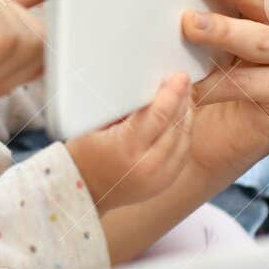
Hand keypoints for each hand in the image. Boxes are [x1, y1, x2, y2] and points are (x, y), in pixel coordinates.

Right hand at [66, 73, 193, 212]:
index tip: (180, 76)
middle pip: (175, 127)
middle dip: (182, 101)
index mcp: (126, 148)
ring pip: (183, 141)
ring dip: (186, 116)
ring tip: (185, 97)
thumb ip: (124, 107)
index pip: (159, 115)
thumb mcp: (96, 125)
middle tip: (184, 82)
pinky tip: (182, 119)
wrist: (83, 191)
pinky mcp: (163, 183)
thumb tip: (148, 87)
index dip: (172, 93)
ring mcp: (158, 178)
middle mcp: (147, 167)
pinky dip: (184, 134)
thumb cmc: (83, 153)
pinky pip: (182, 154)